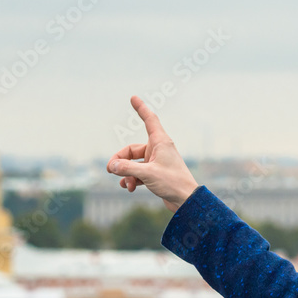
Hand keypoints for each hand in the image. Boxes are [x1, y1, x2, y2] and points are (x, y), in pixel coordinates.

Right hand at [106, 95, 199, 212]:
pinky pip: (138, 173)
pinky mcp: (156, 174)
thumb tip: (111, 166)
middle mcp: (159, 149)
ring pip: (133, 163)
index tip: (133, 97)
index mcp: (160, 142)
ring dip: (126, 173)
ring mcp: (157, 162)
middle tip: (110, 170)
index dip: (141, 108)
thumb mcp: (147, 174)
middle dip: (120, 160)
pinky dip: (132, 179)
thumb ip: (127, 169)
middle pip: (131, 150)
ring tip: (125, 184)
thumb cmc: (172, 183)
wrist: (186, 200)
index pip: (149, 120)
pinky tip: (129, 188)